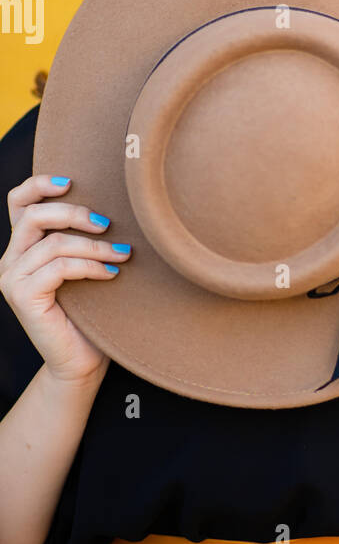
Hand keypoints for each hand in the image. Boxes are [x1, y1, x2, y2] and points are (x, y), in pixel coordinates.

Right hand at [0, 175, 131, 383]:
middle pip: (34, 215)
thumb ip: (83, 239)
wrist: (81, 361)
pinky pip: (59, 267)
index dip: (40, 184)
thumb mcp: (85, 267)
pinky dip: (90, 266)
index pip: (18, 201)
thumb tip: (112, 206)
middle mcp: (11, 259)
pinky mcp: (22, 297)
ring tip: (122, 254)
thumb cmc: (91, 313)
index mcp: (23, 247)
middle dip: (74, 213)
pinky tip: (111, 274)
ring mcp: (12, 279)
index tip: (73, 182)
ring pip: (53, 243)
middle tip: (108, 224)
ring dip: (93, 246)